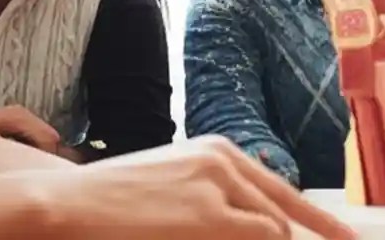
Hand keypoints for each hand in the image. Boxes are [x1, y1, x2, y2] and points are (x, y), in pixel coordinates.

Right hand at [37, 135, 356, 239]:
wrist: (64, 204)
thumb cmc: (108, 203)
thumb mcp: (171, 186)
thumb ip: (212, 200)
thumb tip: (256, 226)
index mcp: (216, 152)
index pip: (281, 193)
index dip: (319, 223)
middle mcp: (224, 164)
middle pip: (279, 221)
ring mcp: (219, 190)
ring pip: (271, 234)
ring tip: (197, 232)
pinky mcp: (210, 219)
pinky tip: (201, 236)